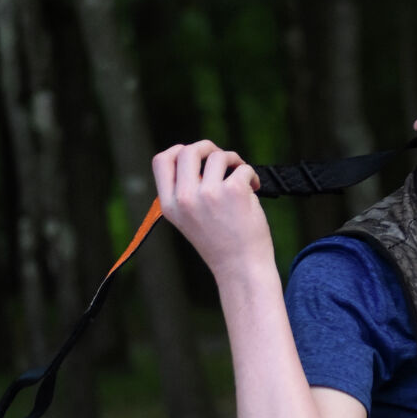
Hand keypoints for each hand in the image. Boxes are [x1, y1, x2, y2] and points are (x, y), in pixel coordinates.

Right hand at [150, 140, 271, 279]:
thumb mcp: (190, 220)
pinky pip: (243, 168)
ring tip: (243, 176)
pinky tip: (254, 188)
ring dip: (234, 160)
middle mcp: (185, 198)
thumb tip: (200, 158)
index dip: (178, 151)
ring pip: (219, 156)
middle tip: (225, 161)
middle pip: (189, 150)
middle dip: (208, 148)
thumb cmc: (222, 244)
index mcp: (170, 205)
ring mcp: (209, 193)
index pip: (161, 161)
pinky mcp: (234, 191)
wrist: (242, 269)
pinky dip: (251, 174)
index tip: (196, 155)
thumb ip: (187, 192)